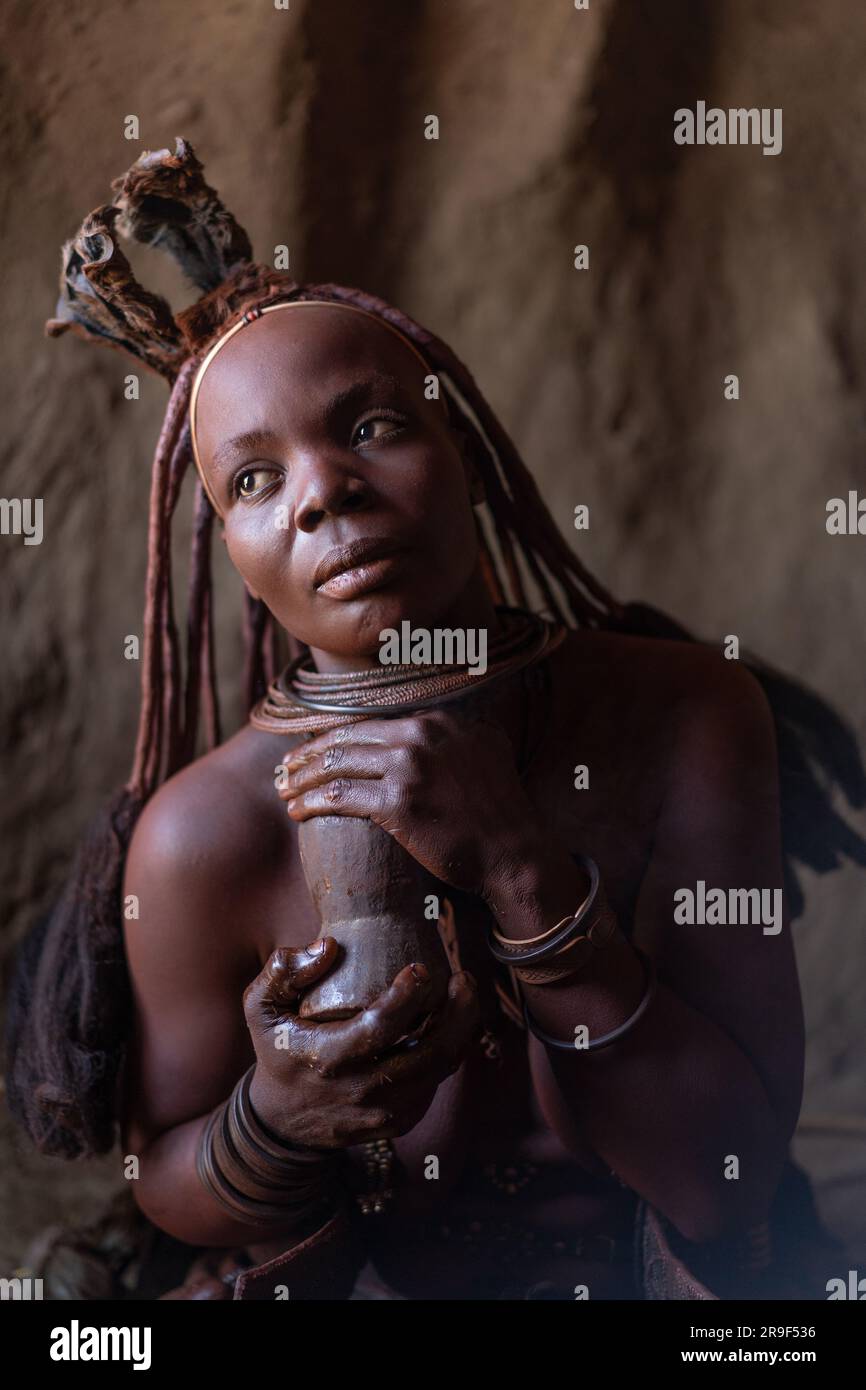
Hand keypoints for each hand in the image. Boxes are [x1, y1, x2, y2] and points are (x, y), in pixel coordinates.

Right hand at [243, 940, 478, 1148]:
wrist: (283, 1120)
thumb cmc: (278, 1049)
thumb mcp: (260, 1008)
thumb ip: (283, 971)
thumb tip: (329, 946)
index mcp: (328, 1059)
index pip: (379, 1028)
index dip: (406, 997)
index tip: (420, 968)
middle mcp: (361, 1090)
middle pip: (429, 1053)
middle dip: (457, 1013)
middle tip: (463, 977)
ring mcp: (383, 1112)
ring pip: (440, 1070)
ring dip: (460, 1030)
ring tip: (463, 993)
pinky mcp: (398, 1123)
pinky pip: (436, 1085)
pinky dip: (449, 1052)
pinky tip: (450, 1023)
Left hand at [278, 710, 544, 896]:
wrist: (514, 854)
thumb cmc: (498, 812)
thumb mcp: (486, 750)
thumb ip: (455, 732)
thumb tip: (431, 723)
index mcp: (437, 720)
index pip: (369, 721)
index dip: (334, 736)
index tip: (312, 750)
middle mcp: (422, 734)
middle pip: (347, 736)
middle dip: (308, 753)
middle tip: (285, 769)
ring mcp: (410, 766)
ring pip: (337, 763)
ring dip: (302, 777)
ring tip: (284, 791)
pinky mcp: (399, 802)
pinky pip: (340, 796)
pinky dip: (311, 802)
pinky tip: (297, 811)